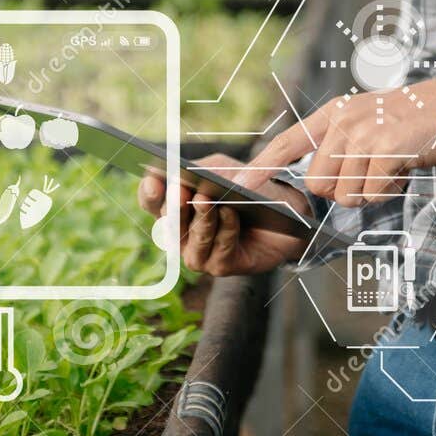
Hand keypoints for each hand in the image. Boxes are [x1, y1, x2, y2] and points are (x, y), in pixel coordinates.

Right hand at [138, 155, 309, 275]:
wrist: (286, 211)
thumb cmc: (246, 187)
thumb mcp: (222, 169)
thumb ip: (203, 170)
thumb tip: (186, 173)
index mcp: (174, 207)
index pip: (150, 200)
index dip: (149, 191)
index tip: (154, 179)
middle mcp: (181, 234)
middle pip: (168, 221)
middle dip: (174, 206)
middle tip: (179, 189)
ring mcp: (199, 253)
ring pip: (194, 237)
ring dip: (201, 218)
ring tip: (205, 199)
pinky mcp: (222, 266)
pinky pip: (220, 249)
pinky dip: (225, 229)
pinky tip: (230, 212)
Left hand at [248, 75, 435, 206]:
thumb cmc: (411, 124)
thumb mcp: (367, 123)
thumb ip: (338, 147)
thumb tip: (319, 185)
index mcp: (334, 114)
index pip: (287, 141)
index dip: (261, 165)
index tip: (240, 183)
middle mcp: (343, 121)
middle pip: (318, 184)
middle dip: (344, 190)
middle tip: (372, 172)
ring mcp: (362, 134)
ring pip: (344, 194)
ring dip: (369, 191)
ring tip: (389, 166)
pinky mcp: (384, 149)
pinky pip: (372, 193)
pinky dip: (388, 190)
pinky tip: (402, 169)